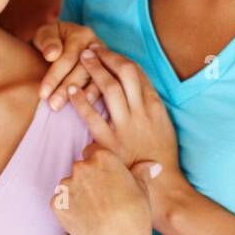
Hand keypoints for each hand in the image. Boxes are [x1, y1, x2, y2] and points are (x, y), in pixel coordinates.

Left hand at [33, 19, 104, 110]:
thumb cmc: (48, 43)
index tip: (42, 93)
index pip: (68, 57)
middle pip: (83, 70)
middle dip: (66, 89)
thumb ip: (47, 42)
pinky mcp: (109, 74)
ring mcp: (105, 61)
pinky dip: (93, 99)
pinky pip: (104, 88)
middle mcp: (97, 46)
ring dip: (81, 97)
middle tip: (53, 105)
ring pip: (96, 80)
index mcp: (82, 34)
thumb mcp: (44, 36)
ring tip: (66, 108)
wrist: (57, 48)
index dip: (55, 76)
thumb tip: (52, 54)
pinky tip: (85, 110)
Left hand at [52, 144, 152, 234]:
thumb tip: (152, 165)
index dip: (100, 165)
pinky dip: (69, 209)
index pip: (93, 151)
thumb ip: (141, 172)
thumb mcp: (142, 189)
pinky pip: (61, 202)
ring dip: (78, 194)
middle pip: (81, 168)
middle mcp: (82, 167)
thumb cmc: (136, 216)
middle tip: (103, 199)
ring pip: (70, 185)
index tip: (107, 179)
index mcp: (102, 157)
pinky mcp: (57, 203)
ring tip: (95, 211)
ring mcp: (67, 185)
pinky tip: (85, 219)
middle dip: (89, 179)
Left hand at [69, 46, 179, 173]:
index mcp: (156, 106)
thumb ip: (150, 107)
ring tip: (81, 60)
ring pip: (109, 88)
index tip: (106, 52)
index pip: (137, 72)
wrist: (163, 186)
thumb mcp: (164, 126)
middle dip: (106, 57)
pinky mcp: (111, 143)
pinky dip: (80, 100)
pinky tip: (70, 91)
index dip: (119, 58)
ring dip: (94, 70)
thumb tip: (136, 90)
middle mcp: (142, 112)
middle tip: (91, 49)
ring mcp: (126, 126)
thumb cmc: (162, 157)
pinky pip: (92, 116)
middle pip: (124, 73)